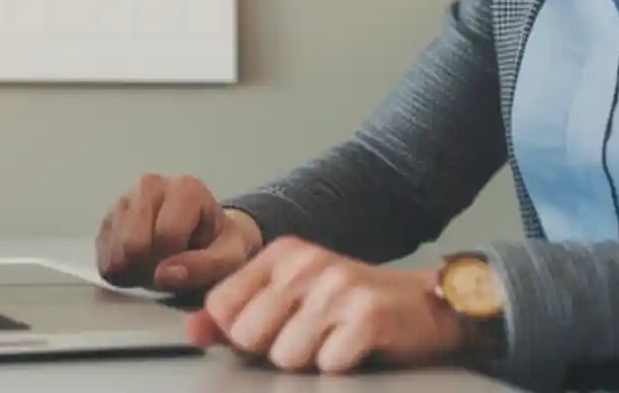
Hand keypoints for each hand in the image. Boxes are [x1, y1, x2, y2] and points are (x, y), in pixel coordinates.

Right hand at [96, 174, 263, 290]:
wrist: (205, 236)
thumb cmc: (219, 244)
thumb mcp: (231, 257)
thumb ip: (206, 266)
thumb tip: (163, 275)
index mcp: (186, 188)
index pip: (166, 235)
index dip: (176, 262)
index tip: (188, 264)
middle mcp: (150, 184)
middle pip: (134, 243)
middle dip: (150, 267)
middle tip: (168, 270)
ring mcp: (124, 198)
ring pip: (115, 250)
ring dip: (134, 270)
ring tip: (155, 267)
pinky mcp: (108, 217)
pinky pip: (103, 254)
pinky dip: (119, 269)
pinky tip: (139, 266)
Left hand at [186, 237, 466, 372]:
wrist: (425, 305)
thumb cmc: (351, 305)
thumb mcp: (290, 299)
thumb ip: (236, 314)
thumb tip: (192, 331)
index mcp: (281, 254)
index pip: (222, 306)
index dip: (240, 332)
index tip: (274, 327)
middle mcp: (306, 262)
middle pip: (249, 335)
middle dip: (275, 350)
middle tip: (310, 335)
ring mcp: (337, 286)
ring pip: (286, 355)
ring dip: (311, 360)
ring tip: (334, 339)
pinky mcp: (367, 315)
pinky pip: (327, 364)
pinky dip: (341, 365)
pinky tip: (357, 347)